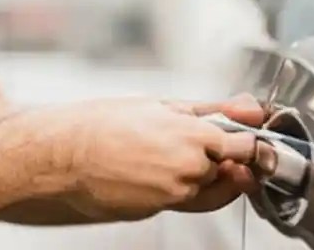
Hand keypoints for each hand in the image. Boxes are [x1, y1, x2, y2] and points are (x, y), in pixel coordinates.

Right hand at [18, 95, 266, 221]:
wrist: (64, 156)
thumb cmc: (103, 125)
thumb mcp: (162, 104)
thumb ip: (212, 109)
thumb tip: (249, 108)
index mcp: (192, 134)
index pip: (244, 146)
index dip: (241, 141)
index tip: (237, 136)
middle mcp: (188, 168)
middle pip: (226, 168)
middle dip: (215, 157)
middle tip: (184, 140)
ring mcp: (174, 192)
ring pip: (205, 186)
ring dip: (195, 173)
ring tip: (160, 152)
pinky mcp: (158, 208)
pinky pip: (182, 199)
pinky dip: (174, 186)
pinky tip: (150, 168)